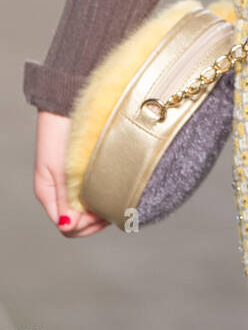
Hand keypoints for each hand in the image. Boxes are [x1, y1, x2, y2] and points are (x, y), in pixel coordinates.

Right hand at [33, 110, 111, 236]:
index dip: (87, 226)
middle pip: (80, 223)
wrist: (69, 102)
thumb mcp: (60, 167)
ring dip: (102, 208)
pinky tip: (115, 188)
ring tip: (116, 197)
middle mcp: (60, 192)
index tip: (102, 214)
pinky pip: (94, 193)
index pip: (69, 227)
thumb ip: (64, 197)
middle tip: (114, 208)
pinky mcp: (85, 170)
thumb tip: (68, 225)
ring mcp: (73, 182)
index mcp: (48, 194)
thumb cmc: (61, 131)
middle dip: (97, 221)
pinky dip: (104, 195)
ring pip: (89, 210)